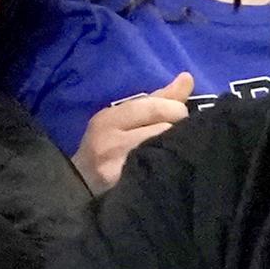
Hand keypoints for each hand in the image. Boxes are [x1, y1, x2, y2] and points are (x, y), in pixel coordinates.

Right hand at [73, 74, 192, 192]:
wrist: (82, 190)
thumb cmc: (106, 149)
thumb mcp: (122, 121)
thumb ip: (156, 100)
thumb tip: (187, 77)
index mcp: (107, 119)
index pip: (153, 106)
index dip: (175, 109)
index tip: (178, 117)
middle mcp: (111, 142)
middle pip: (164, 127)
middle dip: (179, 129)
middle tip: (177, 138)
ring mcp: (121, 168)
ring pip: (167, 149)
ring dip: (177, 150)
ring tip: (175, 155)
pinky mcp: (132, 190)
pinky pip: (164, 173)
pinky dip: (173, 169)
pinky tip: (173, 170)